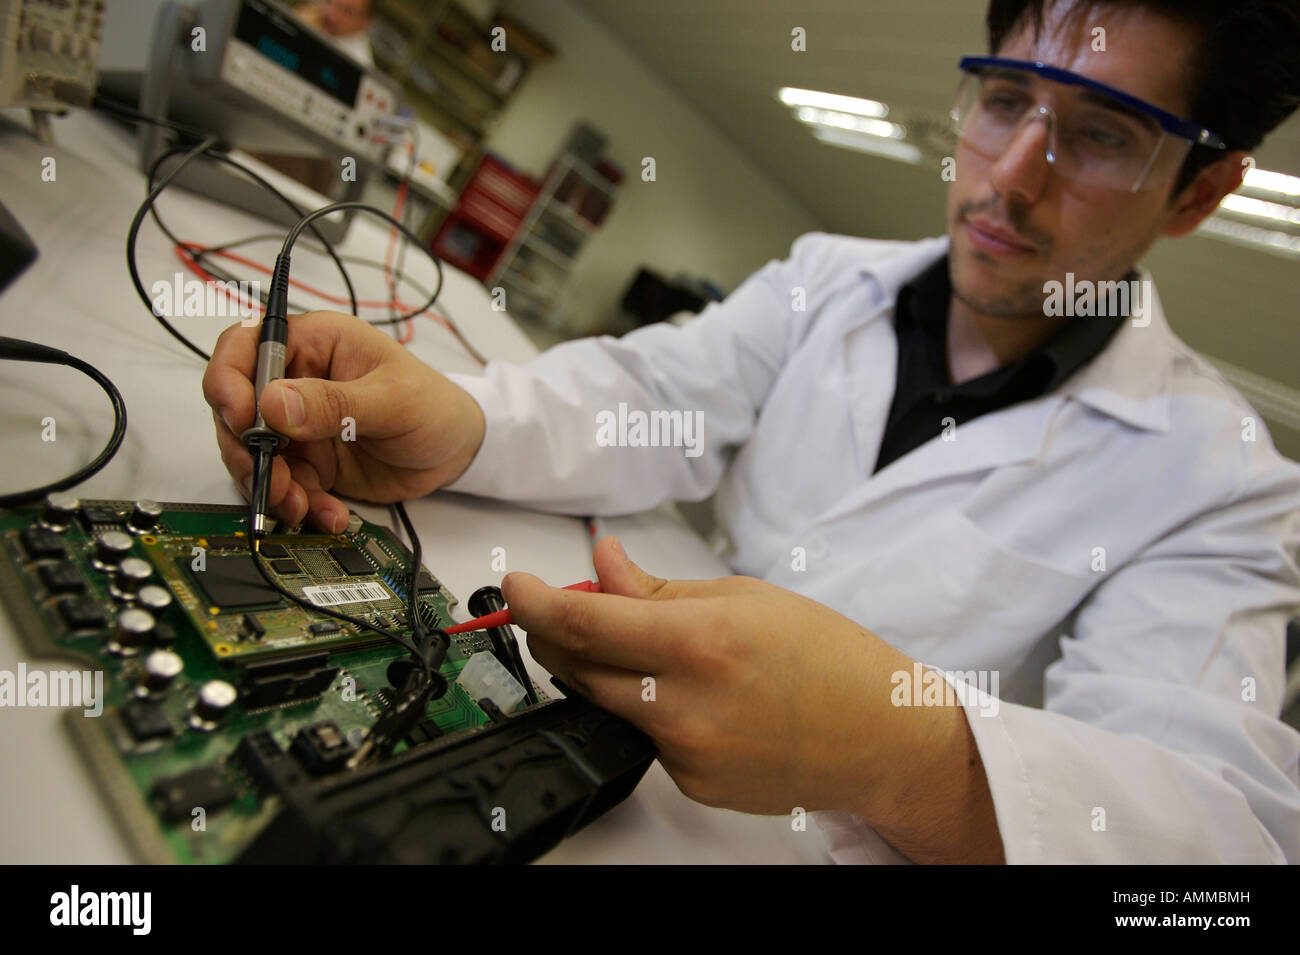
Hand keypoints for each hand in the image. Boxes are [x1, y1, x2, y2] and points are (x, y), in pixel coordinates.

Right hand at [202, 310, 484, 531]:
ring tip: (300, 506)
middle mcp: (297, 381)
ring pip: (255, 454)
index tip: (239, 417)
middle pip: (237, 409)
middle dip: (247, 449)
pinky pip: (285, 485)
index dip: (228, 379)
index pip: (244, 347)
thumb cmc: (434, 406)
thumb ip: (333, 403)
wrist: (458, 452)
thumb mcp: (391, 400)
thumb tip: (274, 404)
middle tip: (269, 477)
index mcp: (315, 344)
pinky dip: (299, 505)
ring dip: (270, 485)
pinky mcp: (309, 462)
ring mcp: (299, 425)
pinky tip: (327, 514)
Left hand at [503, 537, 914, 813]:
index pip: (585, 622)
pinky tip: (695, 697)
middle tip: (568, 607)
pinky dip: (646, 708)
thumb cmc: (828, 658)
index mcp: (700, 642)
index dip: (534, 602)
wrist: (881, 736)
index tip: (514, 587)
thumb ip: (658, 587)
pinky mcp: (690, 784)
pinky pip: (641, 735)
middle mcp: (684, 705)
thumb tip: (601, 563)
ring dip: (600, 669)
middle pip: (576, 667)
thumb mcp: (744, 597)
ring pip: (603, 702)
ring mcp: (685, 753)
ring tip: (649, 648)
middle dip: (557, 633)